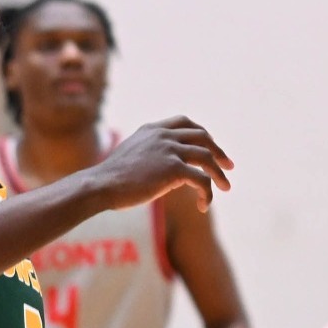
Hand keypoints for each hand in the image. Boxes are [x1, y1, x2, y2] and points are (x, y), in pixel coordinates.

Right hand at [85, 117, 232, 212]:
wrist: (99, 186)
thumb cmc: (110, 178)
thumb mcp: (131, 154)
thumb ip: (150, 152)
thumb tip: (168, 168)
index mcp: (153, 130)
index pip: (185, 122)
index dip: (202, 133)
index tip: (211, 145)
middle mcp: (164, 136)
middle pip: (202, 137)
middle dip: (218, 152)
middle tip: (229, 166)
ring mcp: (170, 150)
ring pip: (207, 158)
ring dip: (219, 174)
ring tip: (226, 187)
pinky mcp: (173, 169)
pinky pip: (201, 180)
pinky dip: (207, 193)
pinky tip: (204, 205)